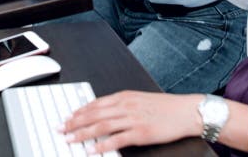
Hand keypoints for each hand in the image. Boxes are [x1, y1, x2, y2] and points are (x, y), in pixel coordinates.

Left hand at [61, 91, 202, 152]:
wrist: (186, 111)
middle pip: (94, 114)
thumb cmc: (165, 107)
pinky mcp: (140, 133)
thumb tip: (104, 112)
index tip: (68, 117)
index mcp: (125, 97)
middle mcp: (126, 106)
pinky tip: (92, 150)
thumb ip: (122, 105)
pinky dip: (102, 145)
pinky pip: (117, 139)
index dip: (79, 111)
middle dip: (75, 122)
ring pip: (101, 126)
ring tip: (70, 138)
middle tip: (61, 128)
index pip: (96, 104)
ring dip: (83, 133)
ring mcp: (133, 119)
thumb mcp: (140, 99)